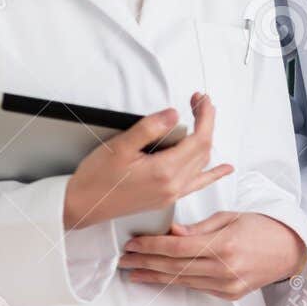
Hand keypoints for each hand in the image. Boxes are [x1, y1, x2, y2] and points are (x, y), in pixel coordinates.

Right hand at [62, 92, 230, 230]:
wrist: (82, 206)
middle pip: (203, 149)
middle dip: (206, 122)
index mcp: (165, 171)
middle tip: (199, 101)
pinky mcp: (166, 197)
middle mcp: (174, 185)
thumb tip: (174, 114)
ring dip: (206, 138)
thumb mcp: (120, 146)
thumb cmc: (96, 177)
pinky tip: (224, 169)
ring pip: (201, 163)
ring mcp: (172, 194)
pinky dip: (212, 173)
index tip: (202, 99)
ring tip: (203, 118)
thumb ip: (149, 129)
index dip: (205, 116)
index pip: (199, 139)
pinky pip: (197, 183)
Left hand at [120, 212, 306, 299]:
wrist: (290, 251)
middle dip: (145, 263)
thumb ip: (199, 228)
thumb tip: (171, 234)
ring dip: (155, 276)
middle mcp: (224, 269)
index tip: (133, 244)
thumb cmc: (262, 227)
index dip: (151, 247)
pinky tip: (160, 277)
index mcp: (224, 245)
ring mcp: (226, 285)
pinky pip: (196, 287)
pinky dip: (176, 280)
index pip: (177, 248)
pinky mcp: (228, 294)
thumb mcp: (231, 217)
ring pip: (181, 281)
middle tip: (124, 260)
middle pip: (174, 267)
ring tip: (134, 272)